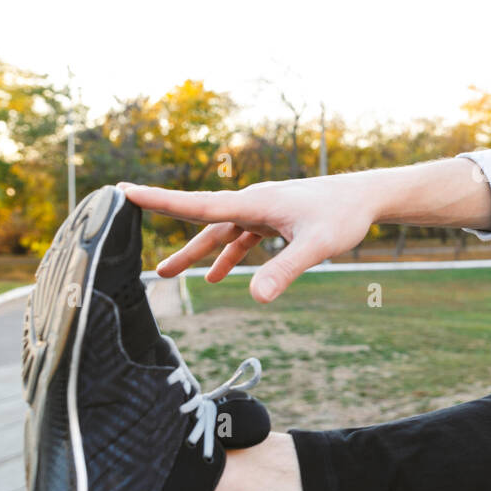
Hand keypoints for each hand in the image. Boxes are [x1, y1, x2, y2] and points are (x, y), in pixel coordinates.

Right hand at [115, 176, 376, 303]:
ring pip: (220, 232)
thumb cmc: (343, 216)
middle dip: (166, 223)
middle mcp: (252, 203)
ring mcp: (262, 211)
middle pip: (201, 220)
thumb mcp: (316, 247)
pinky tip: (217, 277)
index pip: (197, 205)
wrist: (366, 197)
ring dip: (196, 252)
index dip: (159, 201)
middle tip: (125, 219)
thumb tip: (256, 297)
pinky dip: (227, 256)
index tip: (124, 192)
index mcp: (253, 203)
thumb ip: (285, 270)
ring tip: (165, 274)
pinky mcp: (273, 220)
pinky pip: (241, 238)